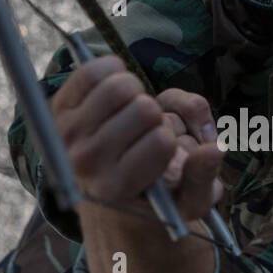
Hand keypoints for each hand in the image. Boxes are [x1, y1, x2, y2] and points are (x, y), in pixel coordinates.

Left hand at [50, 56, 223, 221]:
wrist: (98, 197)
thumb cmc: (148, 197)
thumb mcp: (185, 202)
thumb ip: (204, 178)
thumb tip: (216, 148)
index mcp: (115, 188)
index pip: (162, 141)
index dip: (172, 141)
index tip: (162, 156)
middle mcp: (85, 162)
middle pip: (145, 109)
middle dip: (157, 117)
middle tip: (147, 135)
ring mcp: (66, 133)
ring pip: (121, 85)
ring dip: (138, 94)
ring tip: (134, 115)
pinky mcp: (57, 107)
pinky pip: (92, 70)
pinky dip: (114, 70)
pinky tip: (119, 94)